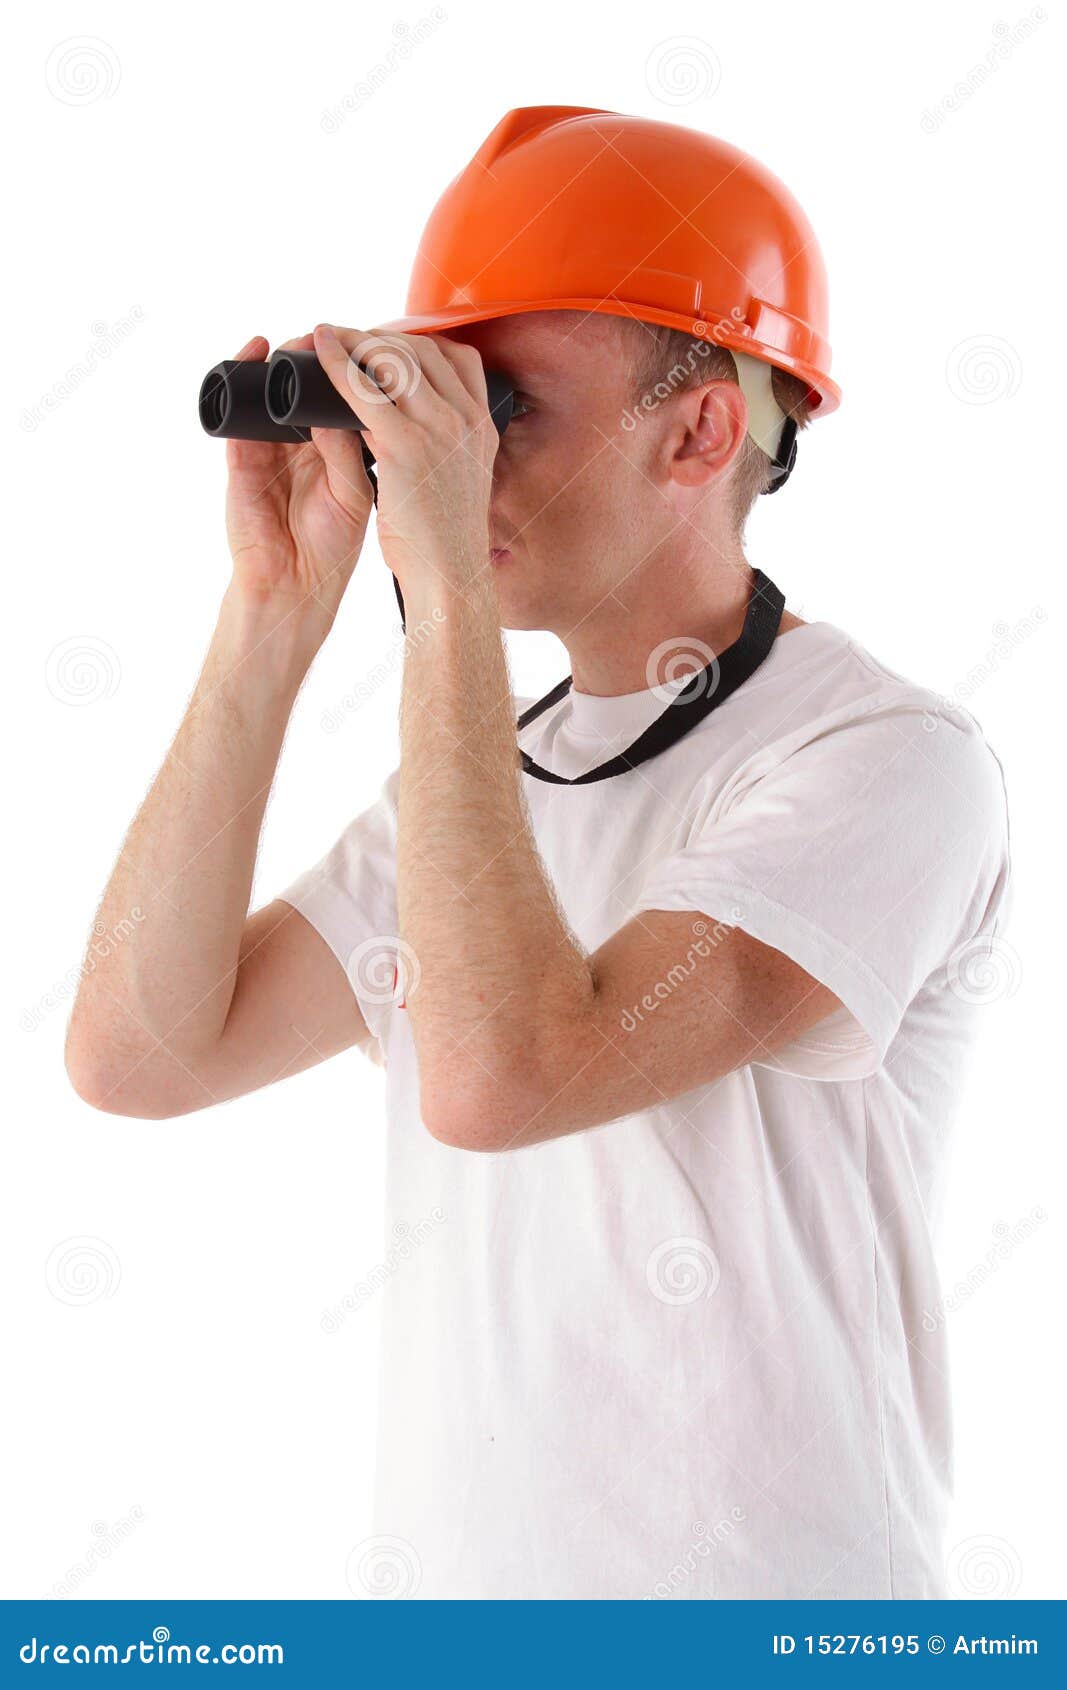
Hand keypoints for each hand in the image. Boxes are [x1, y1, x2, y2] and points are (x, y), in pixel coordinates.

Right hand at [224, 333, 375, 643]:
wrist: (294, 586)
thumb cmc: (330, 547)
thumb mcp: (353, 493)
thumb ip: (348, 449)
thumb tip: (350, 399)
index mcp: (335, 453)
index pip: (342, 401)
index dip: (349, 372)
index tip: (361, 342)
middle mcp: (302, 445)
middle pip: (307, 389)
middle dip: (316, 359)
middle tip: (327, 331)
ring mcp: (269, 448)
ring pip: (271, 391)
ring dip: (280, 359)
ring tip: (293, 334)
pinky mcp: (240, 456)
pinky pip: (240, 406)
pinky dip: (243, 376)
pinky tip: (255, 352)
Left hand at [310, 323, 497, 600]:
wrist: (450, 577)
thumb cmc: (448, 542)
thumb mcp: (462, 483)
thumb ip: (450, 450)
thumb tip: (428, 433)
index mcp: (482, 426)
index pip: (457, 358)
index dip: (418, 344)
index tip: (390, 347)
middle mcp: (464, 418)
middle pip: (422, 349)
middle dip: (381, 336)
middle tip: (350, 339)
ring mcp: (437, 428)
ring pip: (392, 358)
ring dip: (356, 339)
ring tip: (329, 339)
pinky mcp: (403, 444)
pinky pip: (361, 387)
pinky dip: (337, 362)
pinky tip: (319, 352)